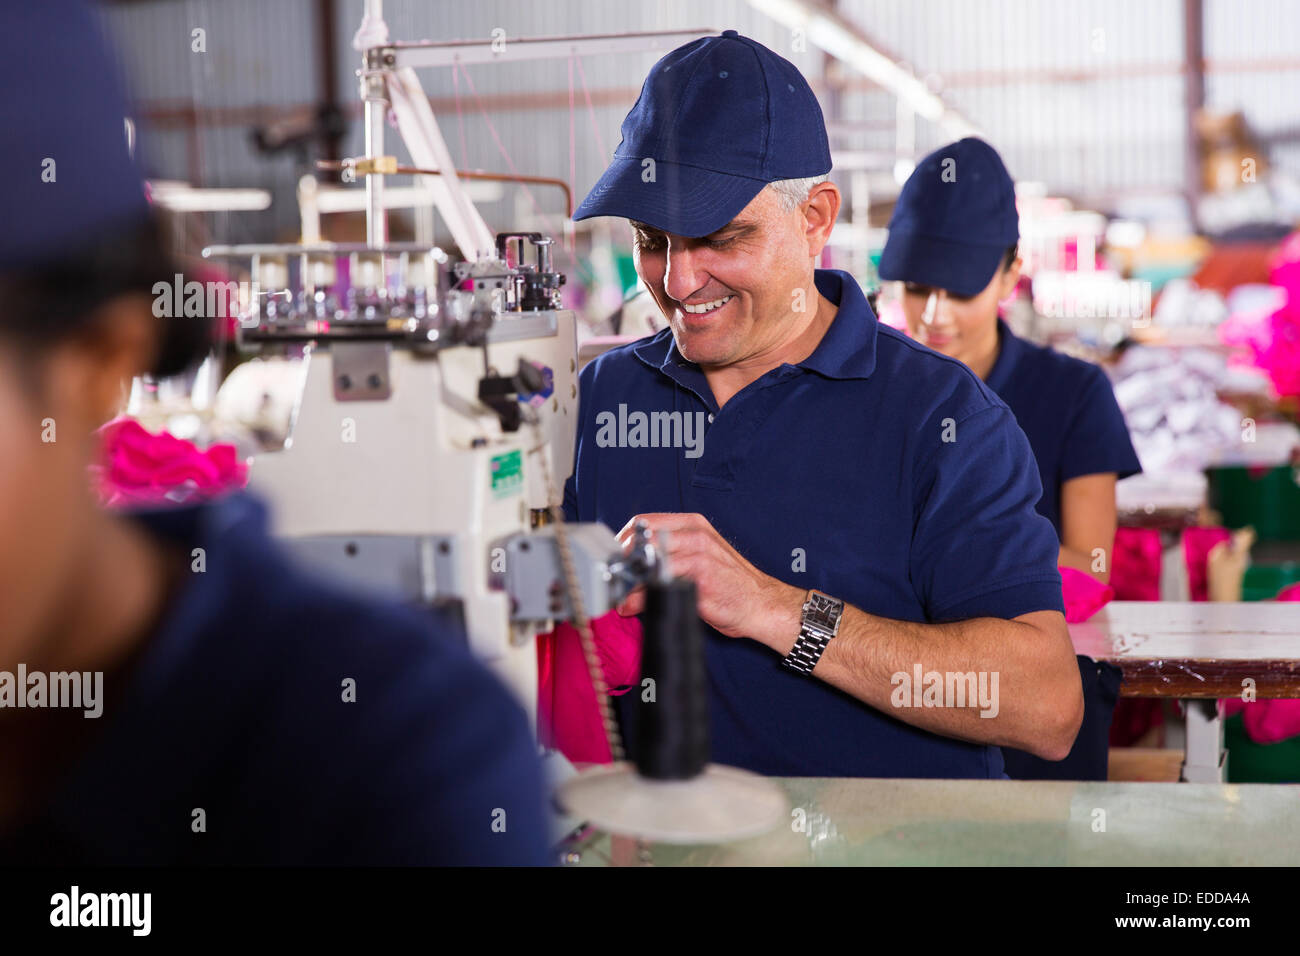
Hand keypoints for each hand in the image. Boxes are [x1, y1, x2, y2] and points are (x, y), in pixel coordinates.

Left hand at [615, 513, 800, 643]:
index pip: (643, 521)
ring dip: (629, 581)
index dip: (622, 542)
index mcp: (693, 525)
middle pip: (641, 538)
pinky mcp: (701, 578)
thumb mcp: (696, 565)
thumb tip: (626, 586)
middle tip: (614, 582)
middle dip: (621, 562)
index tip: (613, 562)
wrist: (762, 604)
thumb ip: (662, 567)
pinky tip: (636, 606)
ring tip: (622, 598)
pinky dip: (642, 596)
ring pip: (648, 560)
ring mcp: (699, 554)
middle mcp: (695, 535)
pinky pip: (661, 583)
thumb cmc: (731, 585)